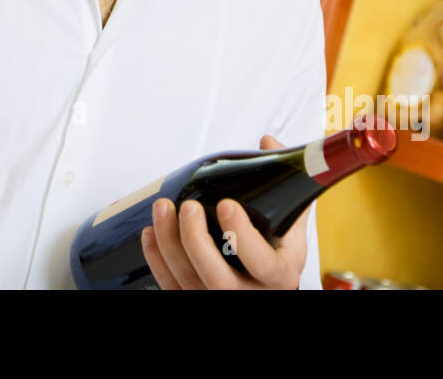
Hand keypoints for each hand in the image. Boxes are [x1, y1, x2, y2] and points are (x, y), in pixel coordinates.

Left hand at [141, 134, 309, 289]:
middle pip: (218, 279)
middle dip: (197, 241)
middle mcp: (250, 293)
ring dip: (169, 244)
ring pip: (189, 282)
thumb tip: (268, 143)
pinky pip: (170, 287)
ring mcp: (220, 299)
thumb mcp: (291, 222)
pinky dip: (156, 259)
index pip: (262, 263)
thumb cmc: (277, 251)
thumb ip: (285, 182)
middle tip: (189, 206)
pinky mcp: (194, 299)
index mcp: (279, 273)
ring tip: (163, 208)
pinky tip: (151, 233)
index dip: (242, 236)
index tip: (227, 204)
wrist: (265, 283)